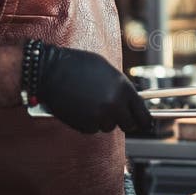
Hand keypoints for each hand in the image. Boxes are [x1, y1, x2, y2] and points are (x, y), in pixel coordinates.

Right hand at [36, 44, 151, 133]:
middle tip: (112, 113)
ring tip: (89, 103)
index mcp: (123, 88)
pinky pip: (92, 129)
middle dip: (122, 120)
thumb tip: (132, 100)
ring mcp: (100, 116)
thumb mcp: (106, 69)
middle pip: (128, 124)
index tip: (144, 123)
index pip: (142, 113)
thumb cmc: (77, 65)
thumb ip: (121, 86)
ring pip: (108, 126)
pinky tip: (80, 108)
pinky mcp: (85, 124)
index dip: (144, 120)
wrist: (50, 70)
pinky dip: (87, 123)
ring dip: (102, 119)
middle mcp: (115, 104)